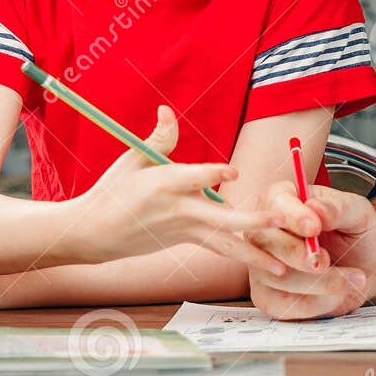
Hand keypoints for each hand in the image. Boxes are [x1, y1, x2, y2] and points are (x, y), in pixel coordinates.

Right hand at [71, 105, 289, 276]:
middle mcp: (179, 210)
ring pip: (225, 244)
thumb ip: (160, 138)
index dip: (213, 174)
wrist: (94, 232)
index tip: (232, 173)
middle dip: (251, 221)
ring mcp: (185, 230)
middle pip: (220, 218)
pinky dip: (243, 255)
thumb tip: (167, 110)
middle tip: (276, 220)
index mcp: (164, 185)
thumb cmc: (114, 190)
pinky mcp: (187, 241)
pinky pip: (219, 248)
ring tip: (282, 265)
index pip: (193, 178)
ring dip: (255, 254)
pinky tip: (268, 263)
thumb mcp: (133, 159)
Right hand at [245, 185, 375, 318]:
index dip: (293, 217)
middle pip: (266, 242)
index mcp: (285, 199)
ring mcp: (262, 266)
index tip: (314, 228)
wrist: (367, 266)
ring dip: (319, 282)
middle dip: (298, 254)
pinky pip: (284, 305)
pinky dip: (316, 303)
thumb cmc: (357, 232)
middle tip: (326, 261)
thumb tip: (316, 208)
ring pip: (277, 277)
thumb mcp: (358, 213)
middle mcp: (266, 232)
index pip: (276, 203)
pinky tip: (338, 294)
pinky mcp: (268, 297)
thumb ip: (338, 208)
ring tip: (354, 278)